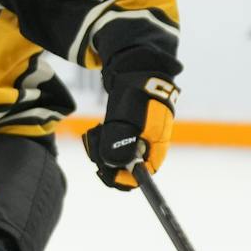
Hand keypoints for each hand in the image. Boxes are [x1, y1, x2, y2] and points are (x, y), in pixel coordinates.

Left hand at [85, 72, 177, 190]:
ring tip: (98, 130)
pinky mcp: (126, 133)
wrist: (135, 72)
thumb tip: (114, 165)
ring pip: (114, 158)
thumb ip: (121, 144)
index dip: (121, 178)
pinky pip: (110, 146)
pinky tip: (98, 128)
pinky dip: (101, 140)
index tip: (104, 170)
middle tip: (95, 145)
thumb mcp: (128, 121)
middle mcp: (147, 148)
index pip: (141, 176)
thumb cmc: (137, 96)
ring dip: (101, 149)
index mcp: (155, 149)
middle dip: (106, 160)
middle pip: (124, 169)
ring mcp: (136, 141)